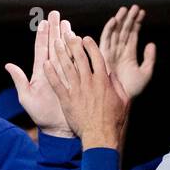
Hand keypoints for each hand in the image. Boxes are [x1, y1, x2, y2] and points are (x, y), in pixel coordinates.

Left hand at [5, 11, 73, 138]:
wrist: (58, 129)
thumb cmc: (41, 116)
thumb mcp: (26, 98)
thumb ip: (19, 80)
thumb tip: (9, 65)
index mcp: (40, 72)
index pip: (41, 49)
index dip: (42, 35)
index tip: (44, 21)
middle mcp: (53, 71)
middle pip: (54, 45)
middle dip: (55, 29)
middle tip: (57, 14)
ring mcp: (64, 75)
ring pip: (65, 52)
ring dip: (66, 37)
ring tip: (67, 23)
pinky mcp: (74, 82)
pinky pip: (76, 65)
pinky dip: (77, 53)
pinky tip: (78, 43)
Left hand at [45, 28, 130, 149]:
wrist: (101, 136)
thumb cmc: (114, 120)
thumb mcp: (123, 100)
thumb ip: (116, 84)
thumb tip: (111, 72)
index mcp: (103, 81)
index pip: (96, 57)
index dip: (90, 45)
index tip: (85, 37)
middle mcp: (89, 82)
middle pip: (79, 57)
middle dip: (72, 43)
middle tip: (67, 33)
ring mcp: (77, 90)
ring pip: (66, 67)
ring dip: (60, 53)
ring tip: (55, 42)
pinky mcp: (67, 100)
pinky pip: (57, 84)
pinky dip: (51, 73)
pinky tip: (46, 64)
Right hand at [100, 4, 155, 98]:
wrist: (120, 98)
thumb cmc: (132, 89)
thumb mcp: (145, 73)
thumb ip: (149, 58)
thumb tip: (151, 43)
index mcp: (129, 54)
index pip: (133, 34)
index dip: (137, 23)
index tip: (142, 12)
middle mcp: (119, 51)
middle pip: (124, 31)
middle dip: (129, 19)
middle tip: (134, 7)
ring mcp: (111, 52)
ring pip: (115, 33)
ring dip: (120, 21)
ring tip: (125, 9)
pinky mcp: (104, 55)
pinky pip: (106, 40)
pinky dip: (109, 30)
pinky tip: (114, 20)